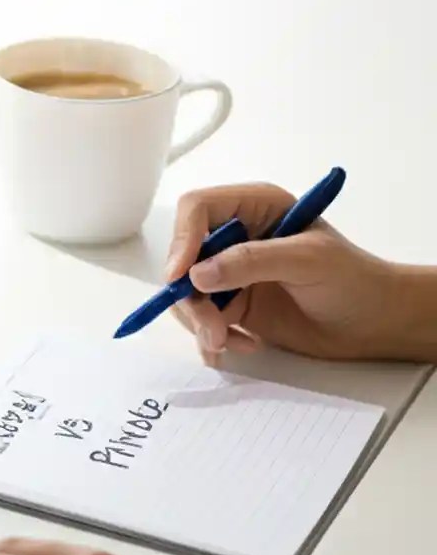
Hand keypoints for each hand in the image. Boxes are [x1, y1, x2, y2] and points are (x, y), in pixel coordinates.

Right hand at [165, 182, 407, 364]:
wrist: (373, 323)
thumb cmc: (353, 280)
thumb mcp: (308, 261)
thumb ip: (252, 261)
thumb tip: (196, 275)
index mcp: (253, 208)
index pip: (197, 209)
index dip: (182, 239)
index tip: (181, 277)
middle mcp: (234, 237)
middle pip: (183, 258)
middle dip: (191, 298)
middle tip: (213, 330)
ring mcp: (230, 273)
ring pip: (185, 294)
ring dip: (199, 323)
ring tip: (227, 343)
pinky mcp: (231, 305)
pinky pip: (199, 320)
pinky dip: (210, 339)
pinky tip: (241, 346)